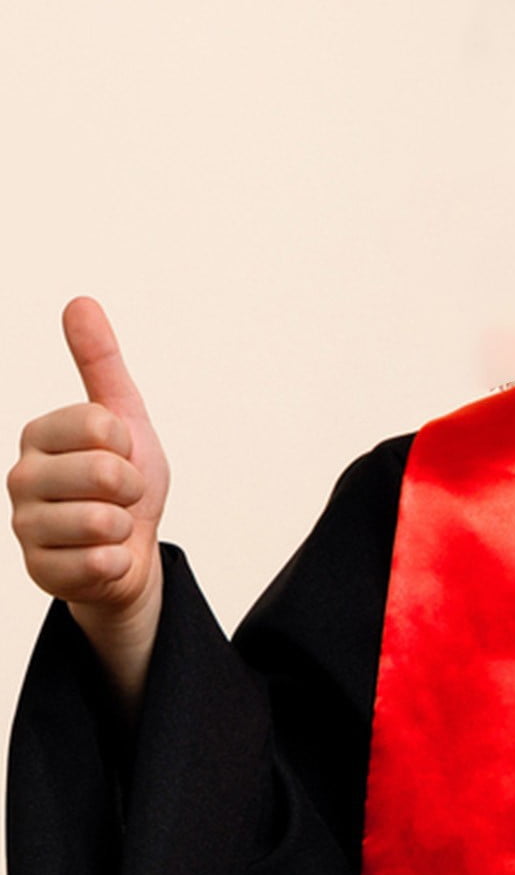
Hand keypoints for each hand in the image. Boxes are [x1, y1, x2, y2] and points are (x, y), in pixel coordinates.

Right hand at [7, 297, 169, 710]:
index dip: (128, 442)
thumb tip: (79, 301)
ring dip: (126, 525)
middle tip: (120, 495)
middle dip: (132, 487)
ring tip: (112, 525)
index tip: (121, 452)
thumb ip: (100, 361)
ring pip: (101, 521)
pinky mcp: (40, 572)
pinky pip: (101, 562)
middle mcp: (22, 478)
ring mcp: (26, 527)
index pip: (100, 424)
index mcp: (40, 434)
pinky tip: (105, 556)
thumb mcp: (124, 415)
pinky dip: (118, 560)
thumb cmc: (124, 481)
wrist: (130, 549)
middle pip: (105, 473)